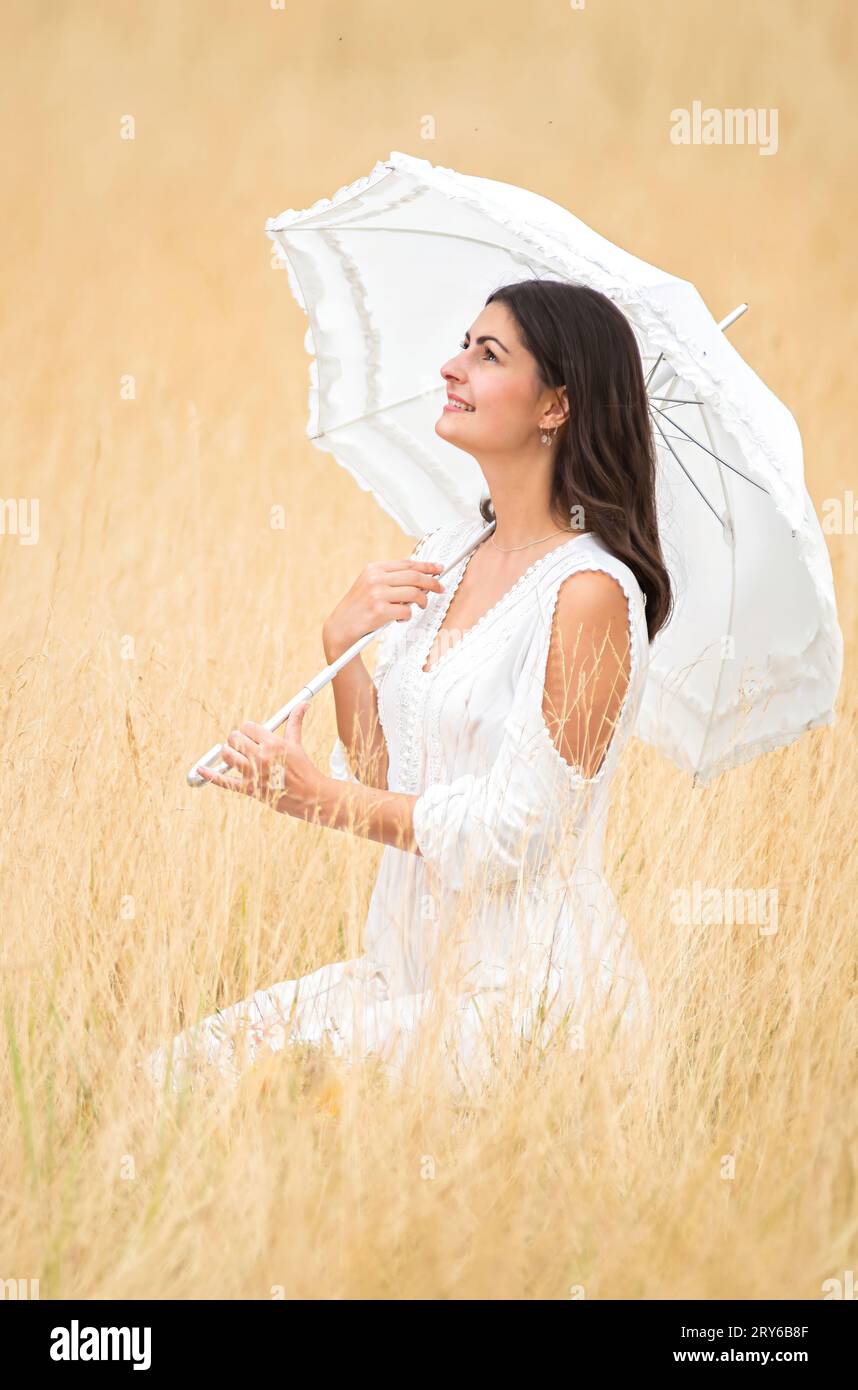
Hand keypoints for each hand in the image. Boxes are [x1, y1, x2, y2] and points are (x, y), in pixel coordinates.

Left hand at [195, 703, 324, 819]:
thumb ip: (295, 722)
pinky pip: (224, 781)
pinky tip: (200, 769)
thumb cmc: (304, 769)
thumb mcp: (297, 744)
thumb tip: (303, 703)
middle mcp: (261, 757)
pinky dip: (210, 775)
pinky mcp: (248, 790)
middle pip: (235, 739)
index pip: (248, 727)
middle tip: (245, 746)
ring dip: (228, 753)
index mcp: (273, 744)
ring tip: (234, 754)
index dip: (249, 730)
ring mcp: (253, 774)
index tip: (253, 735)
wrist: (310, 797)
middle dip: (237, 740)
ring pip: (227, 756)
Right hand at [323, 556, 444, 661]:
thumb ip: (393, 580)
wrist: (341, 626)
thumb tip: (422, 580)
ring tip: (419, 606)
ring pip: (414, 593)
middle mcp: (375, 578)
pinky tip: (400, 618)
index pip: (407, 563)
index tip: (438, 568)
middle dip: (432, 582)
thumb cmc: (360, 607)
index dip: (426, 566)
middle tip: (440, 588)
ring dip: (421, 601)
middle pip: (414, 576)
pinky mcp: (379, 611)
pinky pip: (406, 610)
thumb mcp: (371, 585)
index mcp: (374, 569)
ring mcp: (377, 594)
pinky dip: (408, 615)